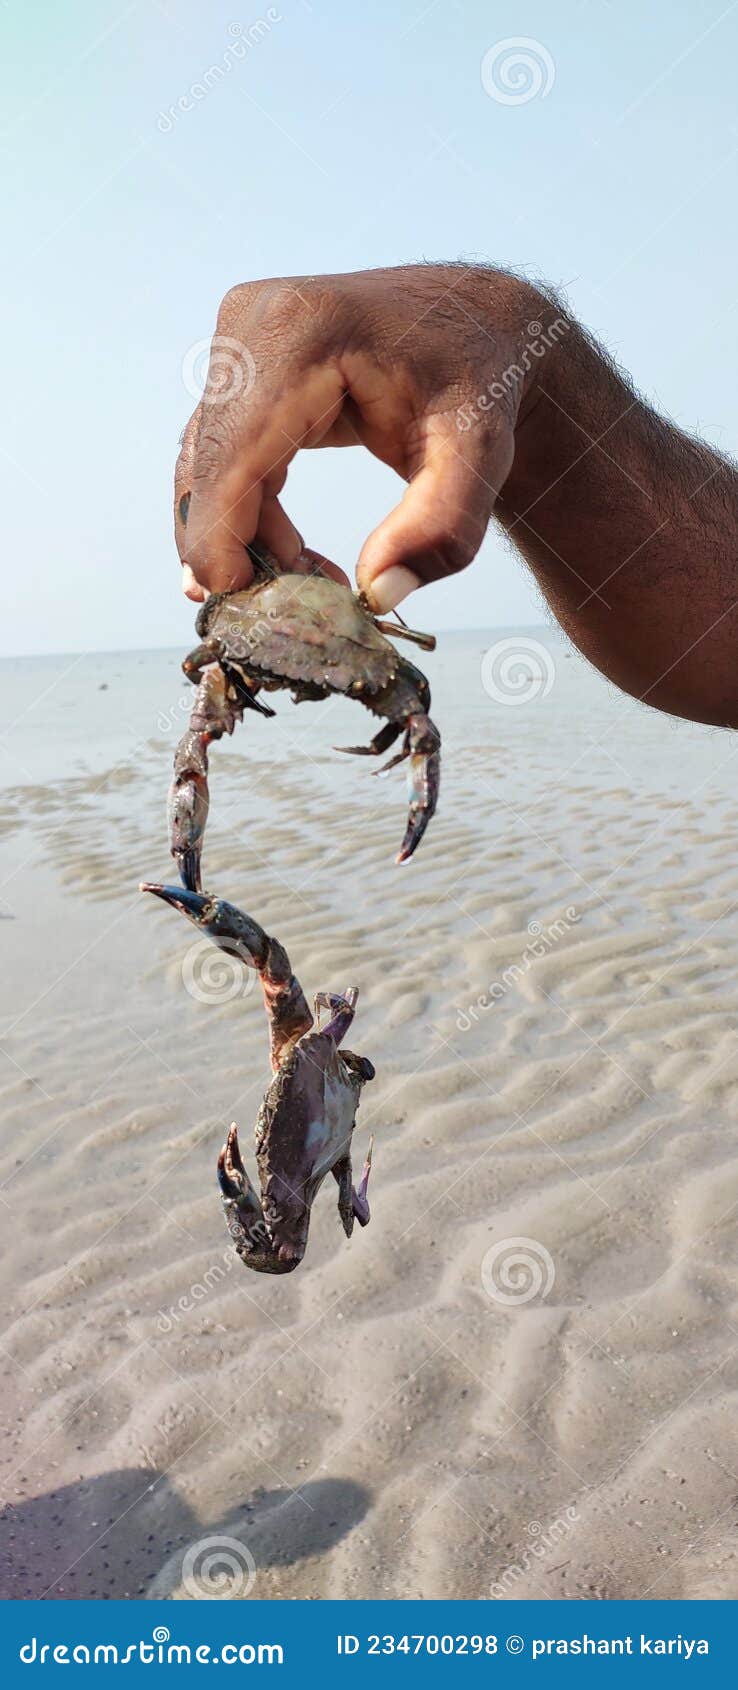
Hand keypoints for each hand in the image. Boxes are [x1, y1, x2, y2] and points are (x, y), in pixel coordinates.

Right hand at [175, 263, 543, 608]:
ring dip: (240, 533)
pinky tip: (289, 553)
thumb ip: (440, 529)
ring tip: (306, 581)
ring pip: (207, 460)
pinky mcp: (240, 362)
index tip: (231, 600)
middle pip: (210, 459)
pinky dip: (245, 511)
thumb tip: (377, 594)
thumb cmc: (482, 382)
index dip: (221, 533)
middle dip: (233, 544)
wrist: (479, 323)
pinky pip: (222, 451)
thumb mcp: (479, 456)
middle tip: (281, 611)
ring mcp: (240, 337)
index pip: (235, 451)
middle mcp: (254, 321)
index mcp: (304, 332)